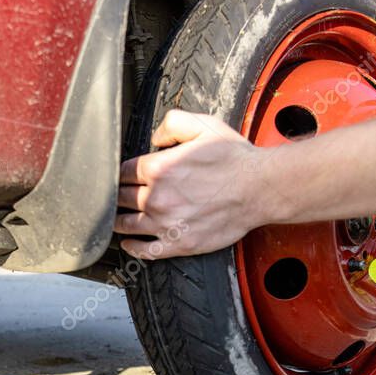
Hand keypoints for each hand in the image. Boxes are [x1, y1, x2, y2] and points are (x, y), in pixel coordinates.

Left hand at [116, 110, 282, 259]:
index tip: (122, 176)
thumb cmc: (235, 159)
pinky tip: (128, 243)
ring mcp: (166, 223)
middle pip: (121, 198)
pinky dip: (132, 247)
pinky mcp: (179, 243)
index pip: (123, 172)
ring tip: (116, 218)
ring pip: (127, 224)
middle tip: (116, 197)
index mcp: (158, 168)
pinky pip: (145, 250)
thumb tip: (155, 138)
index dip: (121, 173)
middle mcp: (156, 197)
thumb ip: (172, 124)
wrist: (260, 188)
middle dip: (117, 195)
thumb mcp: (203, 125)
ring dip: (118, 220)